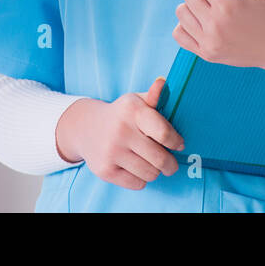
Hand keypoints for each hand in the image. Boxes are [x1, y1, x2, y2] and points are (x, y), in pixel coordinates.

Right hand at [54, 77, 184, 190]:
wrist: (85, 127)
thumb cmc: (121, 115)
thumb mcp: (135, 101)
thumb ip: (154, 96)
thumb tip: (163, 82)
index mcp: (132, 110)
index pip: (164, 133)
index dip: (176, 142)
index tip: (179, 144)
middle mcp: (120, 130)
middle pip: (160, 159)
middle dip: (171, 164)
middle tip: (171, 164)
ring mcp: (111, 151)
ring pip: (150, 174)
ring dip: (155, 171)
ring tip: (151, 163)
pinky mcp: (105, 170)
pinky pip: (137, 184)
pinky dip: (141, 179)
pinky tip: (135, 168)